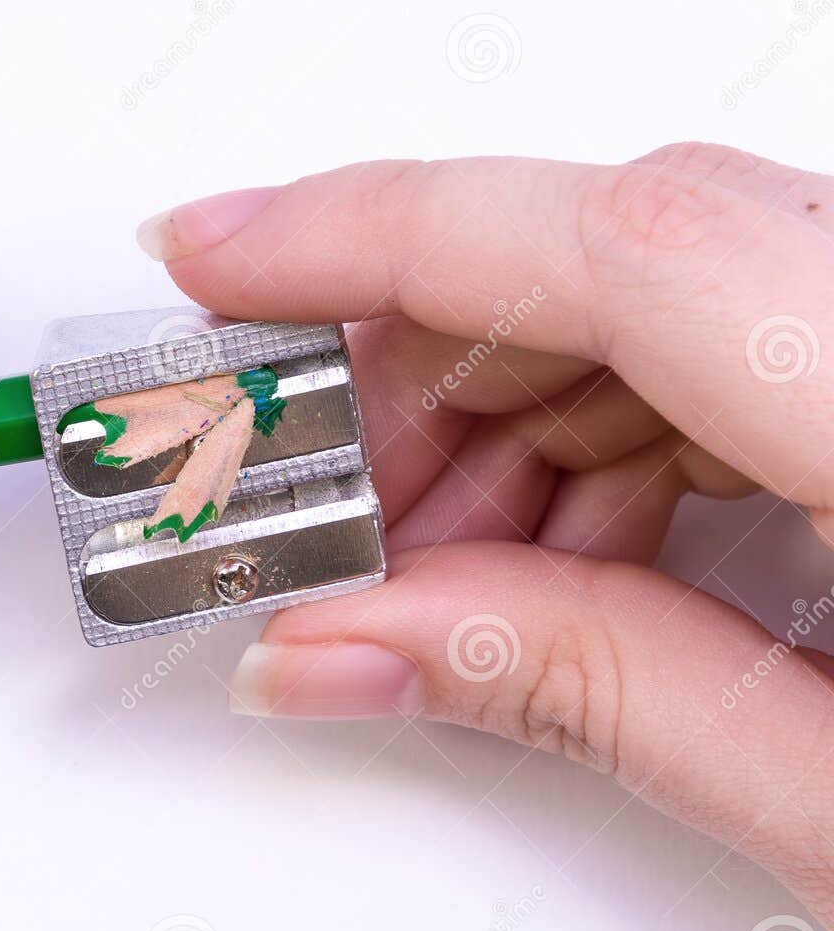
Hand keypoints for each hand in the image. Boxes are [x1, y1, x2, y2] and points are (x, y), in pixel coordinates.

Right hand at [139, 142, 833, 926]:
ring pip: (652, 306)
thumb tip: (340, 646)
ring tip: (420, 580)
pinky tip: (540, 559)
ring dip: (494, 434)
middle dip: (411, 391)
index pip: (627, 251)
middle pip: (612, 267)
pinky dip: (593, 445)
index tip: (212, 254)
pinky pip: (718, 348)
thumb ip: (583, 697)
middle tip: (299, 517)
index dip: (383, 234)